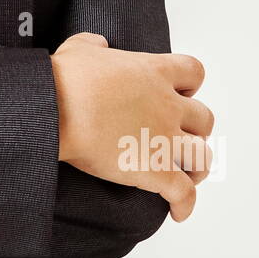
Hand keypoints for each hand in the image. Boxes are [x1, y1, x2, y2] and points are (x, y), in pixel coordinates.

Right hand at [50, 32, 214, 222]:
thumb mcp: (80, 48)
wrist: (55, 108)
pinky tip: (179, 212)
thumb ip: (96, 45)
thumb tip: (100, 46)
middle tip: (179, 137)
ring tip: (188, 174)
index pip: (193, 72)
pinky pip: (183, 192)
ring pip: (202, 155)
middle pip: (204, 118)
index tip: (178, 93)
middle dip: (195, 129)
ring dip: (197, 165)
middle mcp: (168, 104)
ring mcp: (165, 138)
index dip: (189, 85)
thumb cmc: (64, 78)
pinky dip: (185, 204)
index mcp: (154, 72)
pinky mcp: (154, 170)